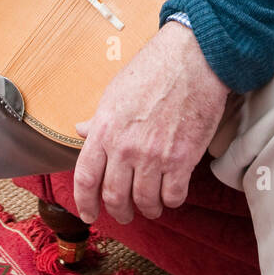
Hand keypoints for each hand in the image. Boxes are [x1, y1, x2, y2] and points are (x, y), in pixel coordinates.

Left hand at [73, 21, 229, 225]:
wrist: (192, 60)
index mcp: (104, 130)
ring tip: (151, 207)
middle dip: (119, 212)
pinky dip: (171, 200)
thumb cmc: (153, 70)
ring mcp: (153, 156)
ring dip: (148, 209)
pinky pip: (173, 196)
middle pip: (115, 197)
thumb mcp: (115, 92)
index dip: (84, 202)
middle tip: (125, 213)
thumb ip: (98, 119)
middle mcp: (125, 148)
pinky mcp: (182, 160)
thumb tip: (81, 130)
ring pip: (145, 201)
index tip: (89, 214)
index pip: (85, 178)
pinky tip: (171, 194)